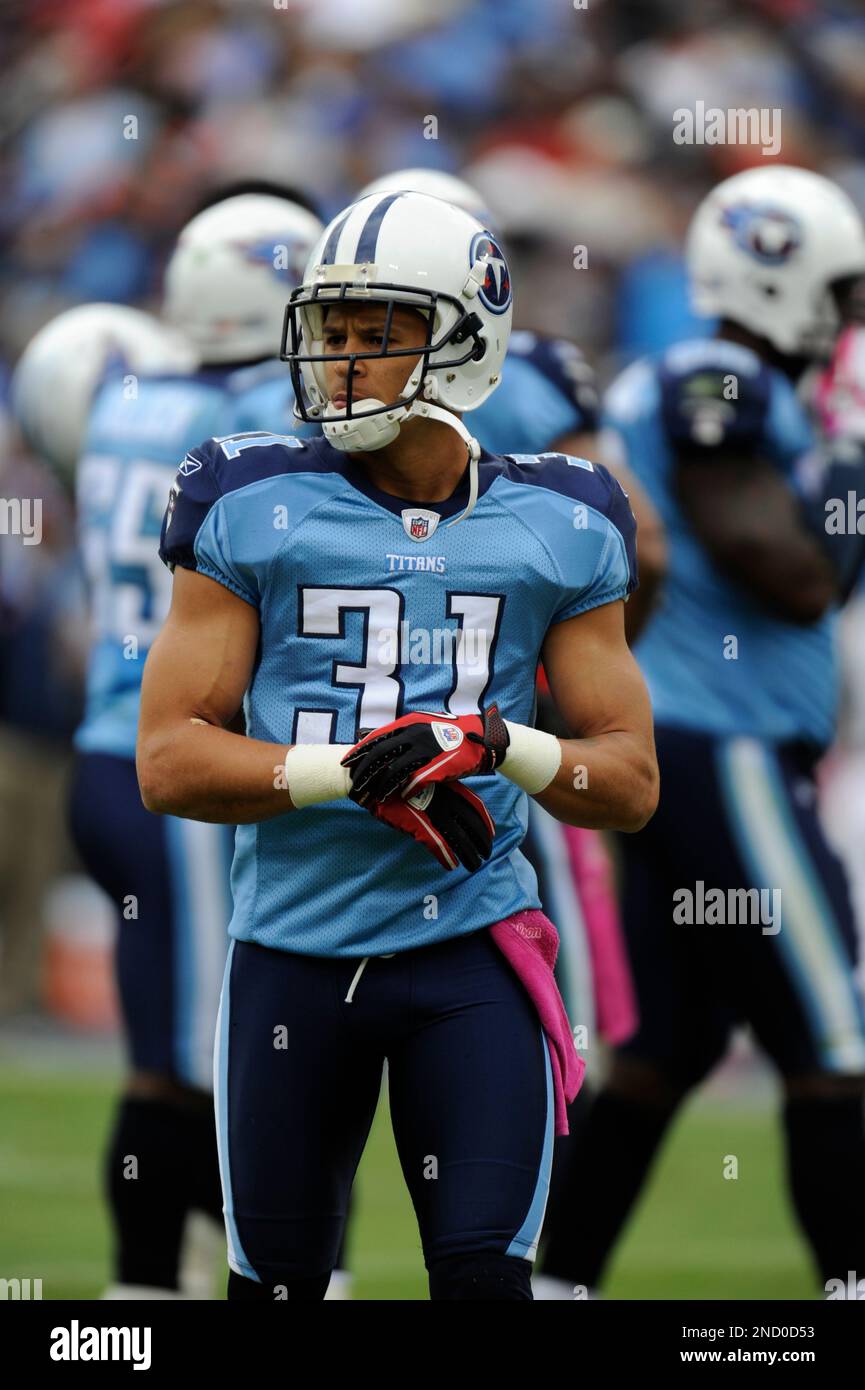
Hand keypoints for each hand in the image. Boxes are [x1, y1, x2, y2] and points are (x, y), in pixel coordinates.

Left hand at [342, 706, 508, 803]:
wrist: (481, 739)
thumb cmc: (451, 735)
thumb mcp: (425, 727)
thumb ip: (405, 733)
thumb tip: (382, 742)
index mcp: (409, 723)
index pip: (376, 737)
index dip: (359, 751)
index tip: (346, 763)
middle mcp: (414, 734)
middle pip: (380, 754)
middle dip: (364, 771)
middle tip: (354, 784)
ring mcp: (425, 749)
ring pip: (394, 770)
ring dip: (381, 785)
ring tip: (372, 795)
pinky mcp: (436, 765)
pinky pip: (413, 780)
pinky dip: (403, 790)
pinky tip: (396, 797)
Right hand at [353, 781, 494, 871]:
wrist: (371, 777)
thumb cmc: (396, 778)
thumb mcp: (422, 780)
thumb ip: (437, 790)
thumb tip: (447, 804)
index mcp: (447, 786)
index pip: (475, 805)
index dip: (485, 822)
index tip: (491, 834)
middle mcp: (444, 799)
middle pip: (472, 823)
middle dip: (482, 841)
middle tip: (487, 854)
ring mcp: (432, 812)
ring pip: (459, 837)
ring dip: (469, 854)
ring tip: (474, 865)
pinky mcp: (417, 824)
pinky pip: (438, 845)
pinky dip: (447, 857)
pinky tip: (452, 866)